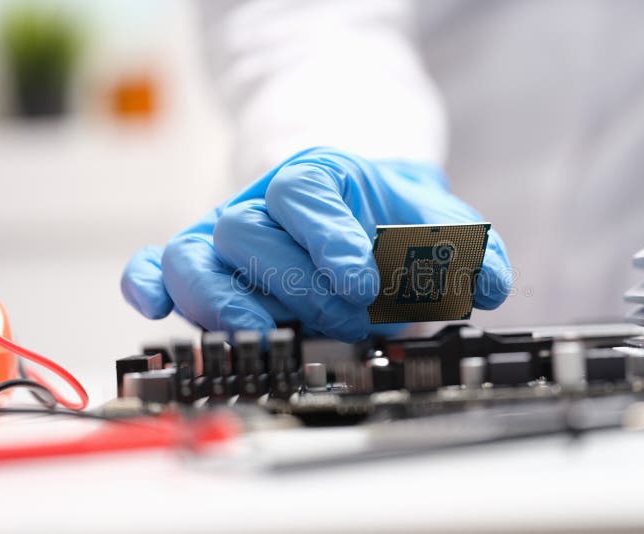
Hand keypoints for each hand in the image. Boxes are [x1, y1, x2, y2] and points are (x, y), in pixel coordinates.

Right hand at [121, 147, 511, 341]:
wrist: (352, 213)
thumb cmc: (388, 220)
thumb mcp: (437, 224)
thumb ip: (471, 251)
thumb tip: (493, 285)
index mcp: (319, 177)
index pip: (306, 195)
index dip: (328, 239)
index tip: (362, 281)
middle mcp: (263, 203)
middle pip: (249, 233)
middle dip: (297, 287)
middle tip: (347, 319)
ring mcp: (225, 236)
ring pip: (194, 258)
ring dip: (229, 304)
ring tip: (270, 335)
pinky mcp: (201, 267)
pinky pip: (157, 267)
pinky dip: (150, 286)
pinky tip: (157, 309)